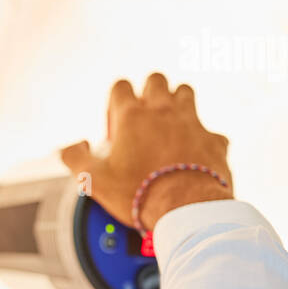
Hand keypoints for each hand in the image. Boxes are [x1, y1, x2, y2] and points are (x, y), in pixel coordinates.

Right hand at [60, 73, 233, 231]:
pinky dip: (202, 137)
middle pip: (156, 79)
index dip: (115, 100)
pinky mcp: (214, 139)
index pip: (121, 86)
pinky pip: (209, 130)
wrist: (185, 209)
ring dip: (177, 101)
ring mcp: (191, 122)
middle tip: (143, 116)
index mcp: (131, 116)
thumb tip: (74, 146)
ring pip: (186, 92)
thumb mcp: (93, 179)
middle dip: (149, 91)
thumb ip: (74, 158)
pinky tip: (194, 153)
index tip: (115, 120)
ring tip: (169, 123)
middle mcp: (163, 111)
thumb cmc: (138, 193)